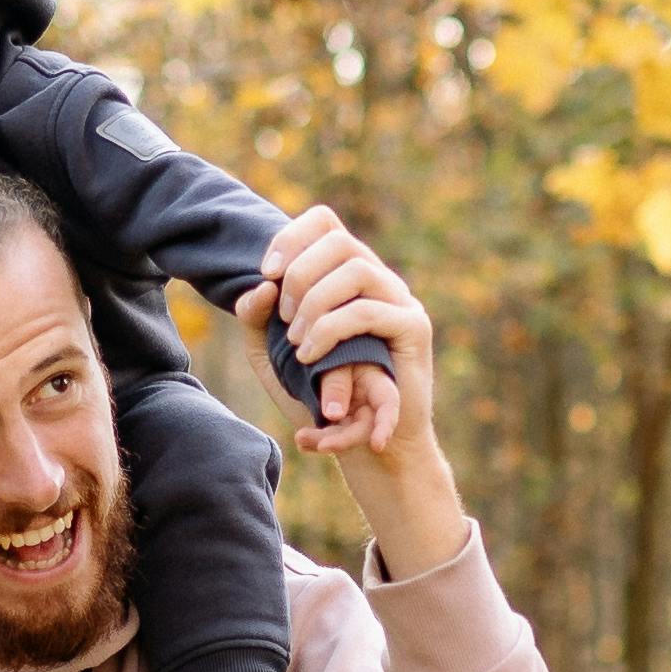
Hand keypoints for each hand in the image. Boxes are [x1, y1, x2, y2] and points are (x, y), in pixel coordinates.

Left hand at [243, 209, 462, 565]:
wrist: (367, 448)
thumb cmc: (320, 399)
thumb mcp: (273, 356)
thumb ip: (257, 319)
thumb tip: (262, 285)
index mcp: (345, 276)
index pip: (325, 223)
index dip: (291, 237)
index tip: (267, 274)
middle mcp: (377, 280)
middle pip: (339, 240)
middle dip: (300, 276)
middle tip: (284, 320)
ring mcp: (399, 301)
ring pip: (357, 269)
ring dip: (316, 303)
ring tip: (299, 344)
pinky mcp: (413, 329)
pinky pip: (370, 311)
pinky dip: (332, 330)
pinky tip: (311, 356)